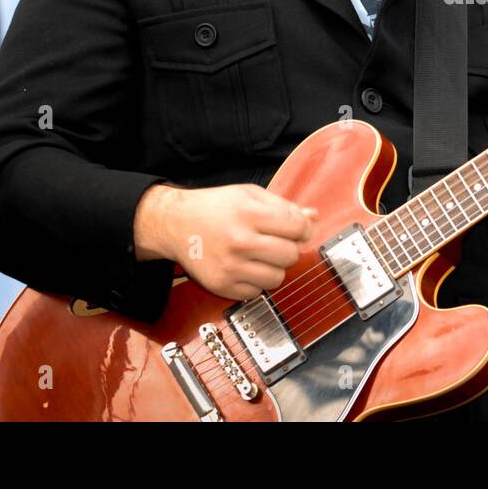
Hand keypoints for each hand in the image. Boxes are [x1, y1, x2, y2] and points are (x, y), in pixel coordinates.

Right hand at [134, 182, 317, 299]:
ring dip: (273, 268)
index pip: (298, 228)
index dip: (303, 229)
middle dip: (288, 248)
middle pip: (291, 255)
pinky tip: (244, 267)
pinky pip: (256, 293)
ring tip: (258, 255)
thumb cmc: (214, 207)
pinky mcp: (221, 286)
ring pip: (277, 278)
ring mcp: (230, 267)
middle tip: (274, 242)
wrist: (174, 224)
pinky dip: (254, 283)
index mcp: (249, 214)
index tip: (296, 230)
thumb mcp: (249, 195)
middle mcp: (240, 241)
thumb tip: (313, 217)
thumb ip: (284, 206)